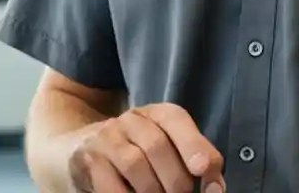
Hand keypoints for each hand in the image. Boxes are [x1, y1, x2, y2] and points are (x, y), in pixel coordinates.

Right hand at [68, 102, 225, 192]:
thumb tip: (216, 189)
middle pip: (157, 146)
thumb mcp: (170, 149)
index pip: (175, 120)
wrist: (83, 148)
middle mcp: (131, 119)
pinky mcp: (88, 160)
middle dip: (175, 180)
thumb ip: (197, 164)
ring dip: (152, 192)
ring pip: (134, 164)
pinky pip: (110, 184)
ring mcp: (107, 138)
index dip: (192, 144)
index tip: (203, 171)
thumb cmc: (140, 154)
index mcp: (158, 114)